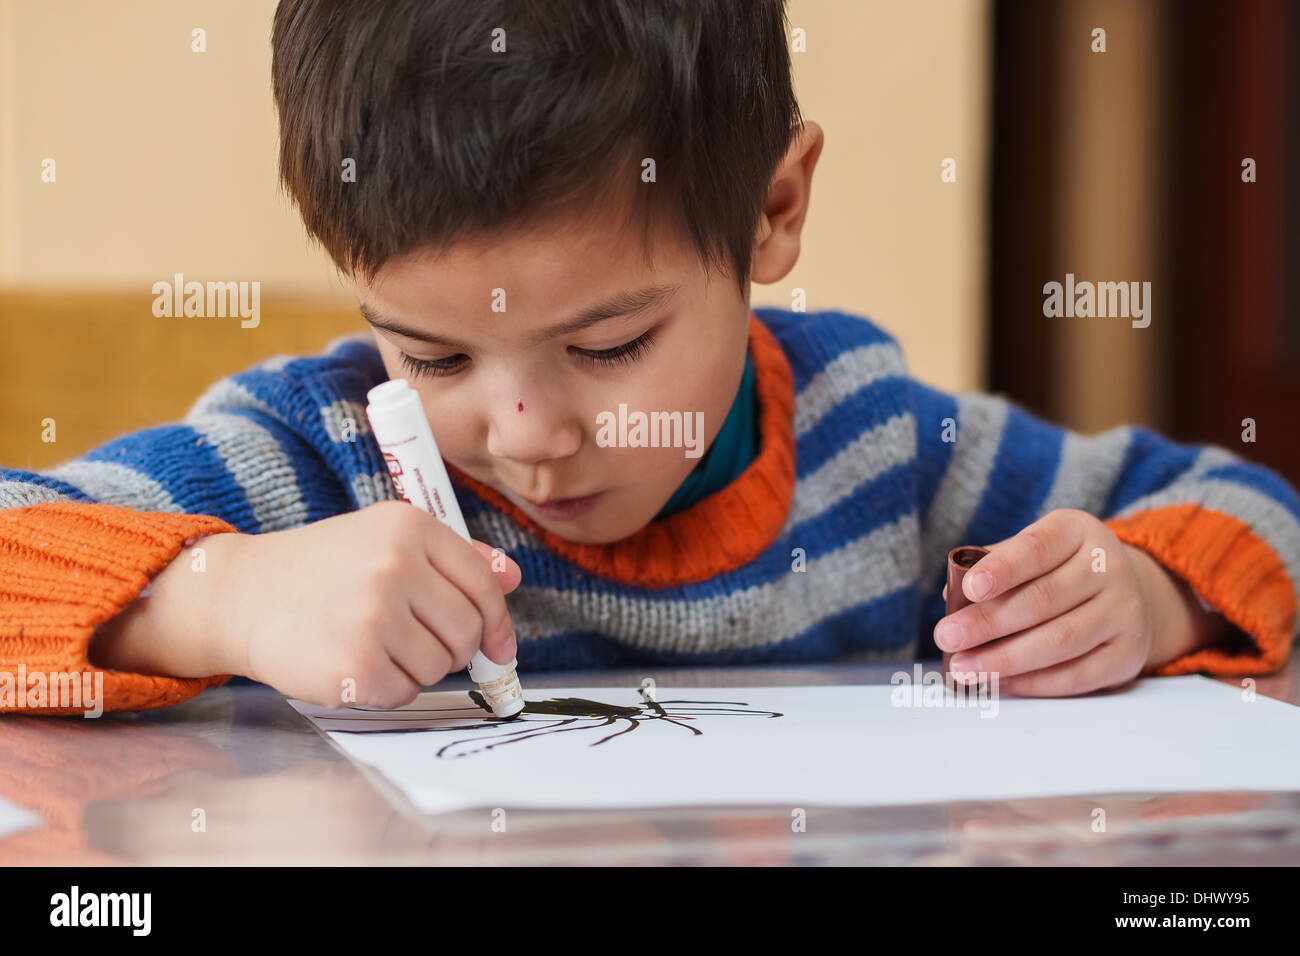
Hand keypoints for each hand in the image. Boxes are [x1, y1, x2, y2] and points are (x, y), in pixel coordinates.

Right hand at [92, 500, 521, 708]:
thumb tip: (511, 577)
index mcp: (409, 527)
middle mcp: (394, 566)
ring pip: (440, 665)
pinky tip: (355, 663)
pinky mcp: (354, 666)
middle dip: (452, 647)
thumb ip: (454, 558)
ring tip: (373, 643)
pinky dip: (387, 688)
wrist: (241, 595)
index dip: (497, 622)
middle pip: (468, 631)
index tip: (498, 645)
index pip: (485, 585)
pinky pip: (405, 693)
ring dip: (416, 667)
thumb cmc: (322, 569)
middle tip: (411, 640)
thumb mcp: (385, 540)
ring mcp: (374, 617)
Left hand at [934, 508, 1214, 696]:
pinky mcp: (1129, 653)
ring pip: (1061, 640)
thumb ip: (991, 569)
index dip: (1003, 568)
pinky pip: (1078, 674)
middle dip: (989, 622)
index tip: (969, 587)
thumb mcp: (1029, 554)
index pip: (1037, 547)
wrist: (1123, 594)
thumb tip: (952, 598)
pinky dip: (1034, 683)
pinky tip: (999, 683)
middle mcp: (1109, 567)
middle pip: (1044, 598)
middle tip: (946, 637)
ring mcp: (1125, 611)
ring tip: (964, 668)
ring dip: (1005, 659)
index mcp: (1076, 531)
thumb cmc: (1056, 571)